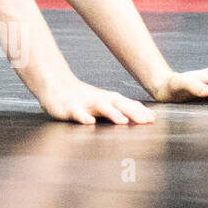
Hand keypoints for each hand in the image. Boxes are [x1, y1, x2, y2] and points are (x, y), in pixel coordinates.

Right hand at [36, 76, 155, 124]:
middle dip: (132, 112)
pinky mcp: (69, 107)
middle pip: (118, 104)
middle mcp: (98, 99)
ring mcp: (84, 103)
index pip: (127, 104)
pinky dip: (83, 117)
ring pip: (100, 106)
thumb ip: (124, 109)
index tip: (153, 120)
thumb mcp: (104, 102)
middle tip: (146, 121)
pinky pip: (76, 112)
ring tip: (122, 121)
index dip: (140, 111)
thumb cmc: (82, 97)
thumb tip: (150, 116)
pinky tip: (89, 122)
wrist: (55, 85)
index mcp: (108, 99)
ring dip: (112, 113)